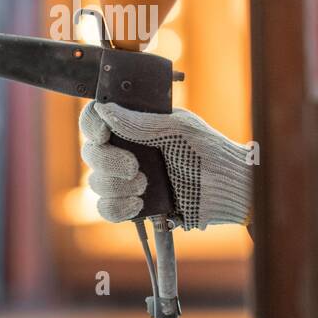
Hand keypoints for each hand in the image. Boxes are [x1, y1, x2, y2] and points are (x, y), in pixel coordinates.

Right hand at [78, 100, 253, 229]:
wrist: (226, 188)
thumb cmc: (207, 151)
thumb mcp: (177, 129)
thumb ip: (140, 122)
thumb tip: (105, 109)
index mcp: (134, 126)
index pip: (96, 120)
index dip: (91, 125)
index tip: (102, 134)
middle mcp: (126, 150)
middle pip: (91, 153)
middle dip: (108, 161)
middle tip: (135, 167)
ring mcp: (127, 178)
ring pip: (96, 182)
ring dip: (116, 186)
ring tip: (145, 186)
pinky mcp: (132, 204)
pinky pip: (106, 208)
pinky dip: (117, 207)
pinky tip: (138, 204)